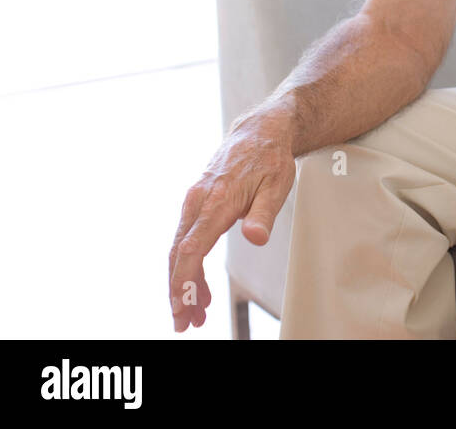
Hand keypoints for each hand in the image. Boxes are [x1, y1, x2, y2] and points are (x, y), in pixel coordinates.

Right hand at [168, 107, 295, 331]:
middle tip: (186, 323)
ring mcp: (193, 202)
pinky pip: (187, 239)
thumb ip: (264, 213)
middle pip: (179, 254)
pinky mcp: (196, 203)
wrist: (259, 132)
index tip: (182, 306)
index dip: (183, 280)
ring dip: (184, 282)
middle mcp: (197, 202)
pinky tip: (200, 284)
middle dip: (179, 291)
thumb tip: (256, 238)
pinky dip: (189, 264)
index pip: (191, 248)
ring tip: (197, 312)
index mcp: (215, 201)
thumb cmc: (270, 159)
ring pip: (180, 249)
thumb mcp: (277, 184)